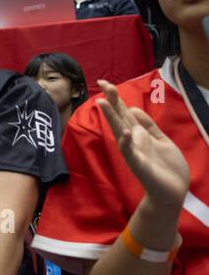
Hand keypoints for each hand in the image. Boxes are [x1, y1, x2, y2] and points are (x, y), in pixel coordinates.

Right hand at [95, 79, 189, 211]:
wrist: (172, 190)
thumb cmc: (167, 167)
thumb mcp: (160, 139)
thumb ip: (148, 125)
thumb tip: (133, 108)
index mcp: (138, 134)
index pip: (124, 112)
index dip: (116, 97)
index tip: (105, 83)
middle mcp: (132, 140)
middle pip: (120, 117)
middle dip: (112, 101)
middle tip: (102, 84)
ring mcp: (134, 152)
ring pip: (120, 131)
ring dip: (112, 118)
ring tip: (103, 103)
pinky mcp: (140, 165)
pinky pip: (131, 153)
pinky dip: (127, 144)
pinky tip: (125, 134)